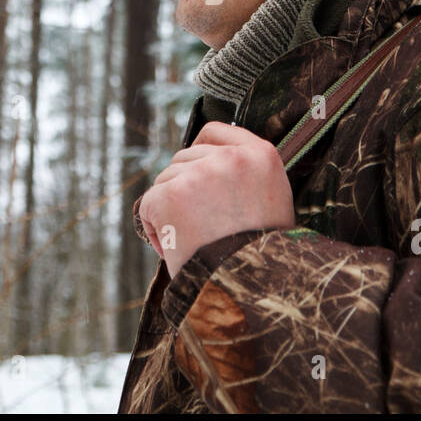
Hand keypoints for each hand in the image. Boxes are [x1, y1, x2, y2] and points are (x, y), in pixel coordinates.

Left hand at [137, 121, 294, 278]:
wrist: (250, 289)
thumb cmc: (259, 255)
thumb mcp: (271, 202)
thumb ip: (244, 176)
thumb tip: (201, 162)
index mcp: (262, 155)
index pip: (215, 132)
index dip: (200, 152)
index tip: (196, 174)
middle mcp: (231, 157)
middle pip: (185, 157)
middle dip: (184, 187)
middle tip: (200, 226)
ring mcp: (199, 174)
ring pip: (165, 179)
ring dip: (170, 208)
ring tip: (191, 241)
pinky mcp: (170, 194)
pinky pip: (149, 203)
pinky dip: (154, 228)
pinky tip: (174, 248)